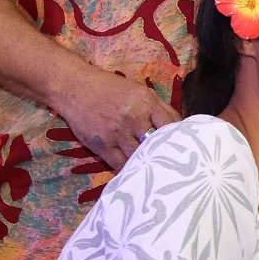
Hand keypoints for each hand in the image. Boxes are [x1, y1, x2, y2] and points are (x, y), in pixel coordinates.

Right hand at [53, 68, 178, 170]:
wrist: (75, 88)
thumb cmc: (110, 88)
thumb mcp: (139, 91)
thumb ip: (161, 107)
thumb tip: (181, 126)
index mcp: (146, 102)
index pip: (171, 125)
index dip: (179, 138)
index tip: (183, 147)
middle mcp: (133, 118)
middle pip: (157, 144)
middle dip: (164, 154)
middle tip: (172, 164)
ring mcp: (117, 134)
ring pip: (140, 157)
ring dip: (147, 164)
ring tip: (155, 170)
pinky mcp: (102, 146)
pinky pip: (121, 165)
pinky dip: (130, 170)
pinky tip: (135, 172)